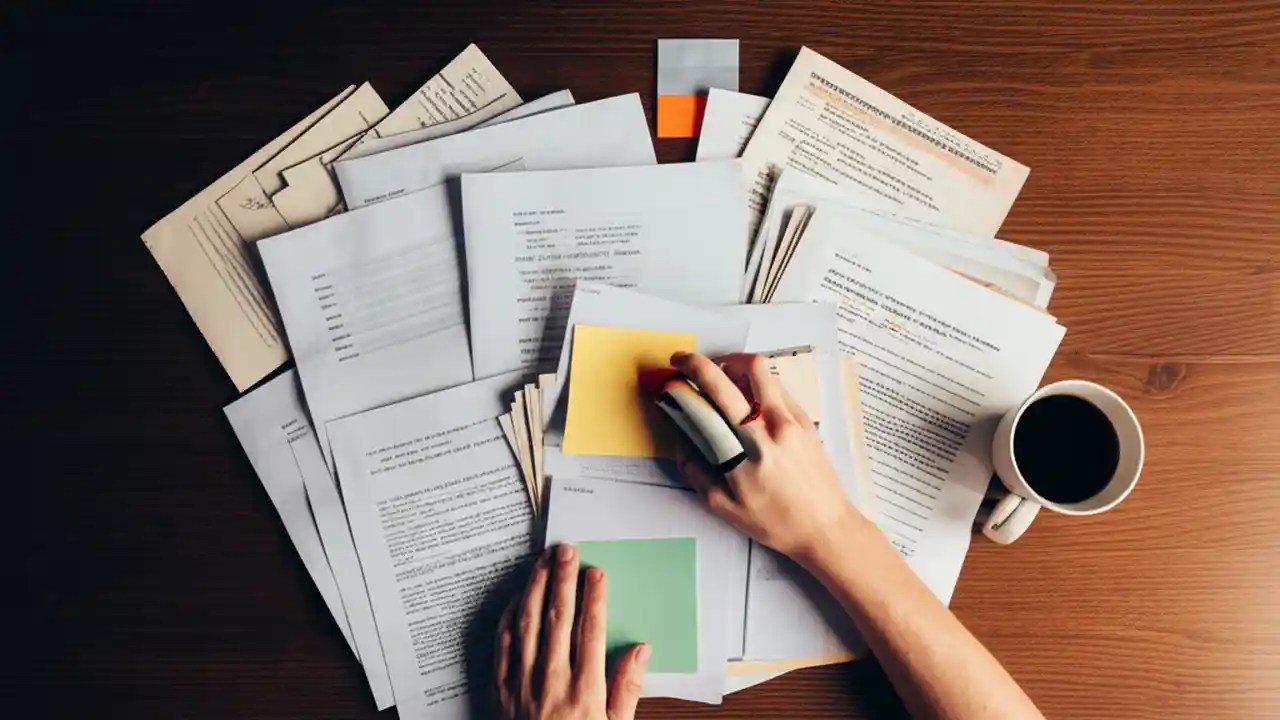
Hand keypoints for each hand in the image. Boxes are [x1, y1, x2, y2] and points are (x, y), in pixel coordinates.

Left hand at [495, 544, 649, 719]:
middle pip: (558, 619)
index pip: (590, 632)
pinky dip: (510, 616)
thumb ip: (627, 689)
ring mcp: (521, 684)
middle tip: (568, 551)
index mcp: (584, 693)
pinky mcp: (500, 690)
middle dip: (563, 580)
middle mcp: (551, 682)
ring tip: (543, 562)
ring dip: (535, 589)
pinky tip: (518, 597)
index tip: (598, 573)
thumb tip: (641, 650)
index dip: (595, 599)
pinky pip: (503, 644)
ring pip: (527, 624)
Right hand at [670, 351, 864, 561]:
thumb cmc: (779, 523)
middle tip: (687, 362)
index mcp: (749, 449)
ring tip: (720, 377)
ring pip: (763, 370)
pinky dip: (757, 382)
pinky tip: (747, 398)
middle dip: (704, 361)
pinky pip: (778, 387)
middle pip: (741, 370)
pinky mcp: (806, 420)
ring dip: (735, 365)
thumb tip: (682, 445)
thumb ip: (698, 474)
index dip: (689, 378)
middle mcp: (773, 426)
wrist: (827, 527)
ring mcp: (793, 419)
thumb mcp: (727, 508)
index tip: (672, 374)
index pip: (714, 398)